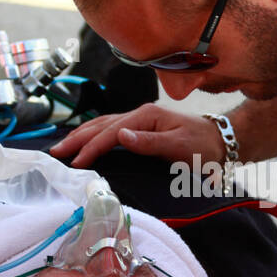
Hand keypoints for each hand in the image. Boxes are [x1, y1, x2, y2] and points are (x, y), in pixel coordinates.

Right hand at [50, 103, 224, 168]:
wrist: (221, 141)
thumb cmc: (203, 147)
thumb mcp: (179, 147)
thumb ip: (149, 142)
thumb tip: (119, 135)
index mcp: (147, 116)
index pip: (111, 133)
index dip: (92, 147)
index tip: (76, 163)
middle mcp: (141, 114)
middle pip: (101, 125)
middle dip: (77, 139)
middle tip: (55, 153)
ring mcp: (141, 119)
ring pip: (103, 125)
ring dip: (82, 135)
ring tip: (63, 147)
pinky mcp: (142, 127)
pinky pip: (111, 129)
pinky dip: (94, 135)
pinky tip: (85, 141)